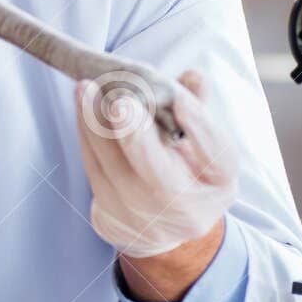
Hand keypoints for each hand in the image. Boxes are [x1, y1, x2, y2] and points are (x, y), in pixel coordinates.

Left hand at [75, 69, 237, 258]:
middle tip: (120, 100)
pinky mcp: (111, 218)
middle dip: (137, 137)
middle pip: (161, 178)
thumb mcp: (203, 143)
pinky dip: (86, 135)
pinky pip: (94, 170)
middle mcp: (186, 208)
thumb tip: (193, 77)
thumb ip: (196, 109)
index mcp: (219, 184)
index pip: (217, 155)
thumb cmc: (187, 169)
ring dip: (95, 125)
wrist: (161, 224)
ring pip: (114, 170)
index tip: (180, 99)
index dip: (200, 127)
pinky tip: (82, 104)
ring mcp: (146, 220)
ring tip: (86, 87)